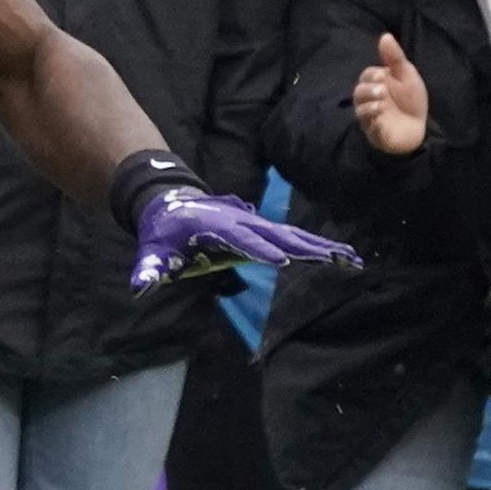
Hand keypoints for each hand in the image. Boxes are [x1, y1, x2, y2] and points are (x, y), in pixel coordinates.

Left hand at [131, 188, 358, 292]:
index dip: (260, 249)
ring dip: (322, 247)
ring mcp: (256, 224)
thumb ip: (149, 269)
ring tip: (350, 258)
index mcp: (219, 227)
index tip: (283, 260)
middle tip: (334, 258)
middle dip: (306, 246)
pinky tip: (342, 256)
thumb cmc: (164, 232)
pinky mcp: (264, 230)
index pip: (242, 239)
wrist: (171, 203)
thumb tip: (140, 286)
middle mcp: (243, 223)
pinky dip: (319, 247)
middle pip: (279, 234)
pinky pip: (296, 238)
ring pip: (294, 235)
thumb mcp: (153, 251)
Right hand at [355, 33, 427, 155]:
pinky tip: (382, 119)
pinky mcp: (375, 134)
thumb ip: (395, 57)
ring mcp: (371, 118)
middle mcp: (369, 100)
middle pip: (358, 93)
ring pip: (360, 111)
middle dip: (368, 90)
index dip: (371, 75)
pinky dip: (374, 123)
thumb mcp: (406, 74)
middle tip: (382, 91)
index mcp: (376, 84)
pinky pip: (369, 129)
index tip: (382, 75)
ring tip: (381, 104)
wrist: (419, 127)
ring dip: (368, 106)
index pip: (366, 76)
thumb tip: (385, 35)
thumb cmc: (411, 100)